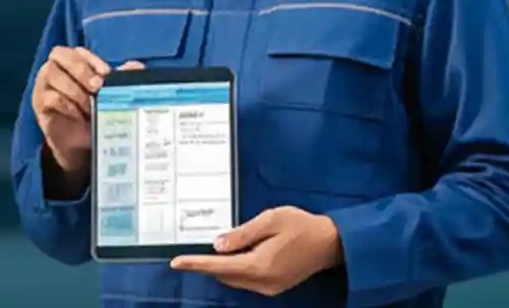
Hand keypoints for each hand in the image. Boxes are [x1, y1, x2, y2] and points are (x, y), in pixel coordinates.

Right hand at [31, 48, 141, 171]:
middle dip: (81, 70)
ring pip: (52, 75)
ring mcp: (43, 85)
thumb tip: (136, 67)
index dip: (91, 60)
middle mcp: (53, 68)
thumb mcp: (109, 94)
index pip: (76, 51)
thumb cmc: (93, 111)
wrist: (80, 142)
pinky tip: (80, 116)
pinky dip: (67, 106)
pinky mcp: (39, 104)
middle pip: (59, 55)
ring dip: (75, 90)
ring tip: (90, 106)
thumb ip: (122, 79)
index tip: (107, 74)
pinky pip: (50, 98)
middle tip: (97, 88)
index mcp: (71, 61)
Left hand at [169, 206, 343, 296]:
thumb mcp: (270, 220)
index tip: (176, 262)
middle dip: (206, 265)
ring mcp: (270, 287)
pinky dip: (235, 270)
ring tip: (208, 253)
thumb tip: (218, 245)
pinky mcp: (275, 286)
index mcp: (260, 265)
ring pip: (235, 279)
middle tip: (189, 253)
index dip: (196, 263)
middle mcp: (263, 281)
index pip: (219, 266)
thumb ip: (242, 233)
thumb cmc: (301, 226)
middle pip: (224, 275)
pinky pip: (247, 280)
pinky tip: (232, 257)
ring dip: (221, 267)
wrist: (331, 242)